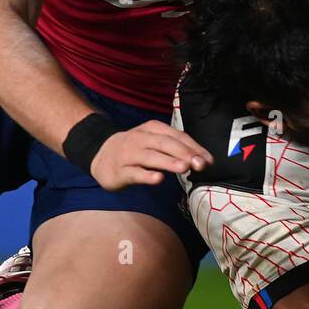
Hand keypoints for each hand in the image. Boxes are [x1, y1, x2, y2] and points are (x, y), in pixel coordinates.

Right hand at [90, 120, 211, 190]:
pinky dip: (146, 175)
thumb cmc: (136, 149)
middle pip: (165, 144)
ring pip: (151, 157)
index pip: (176, 136)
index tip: (208, 160)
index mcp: (153, 129)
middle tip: (199, 164)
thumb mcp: (154, 143)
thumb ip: (176, 149)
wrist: (100, 154)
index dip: (193, 147)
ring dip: (168, 162)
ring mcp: (129, 154)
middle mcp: (141, 139)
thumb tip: (202, 160)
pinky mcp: (120, 171)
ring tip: (184, 168)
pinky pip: (134, 172)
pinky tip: (158, 179)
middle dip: (184, 153)